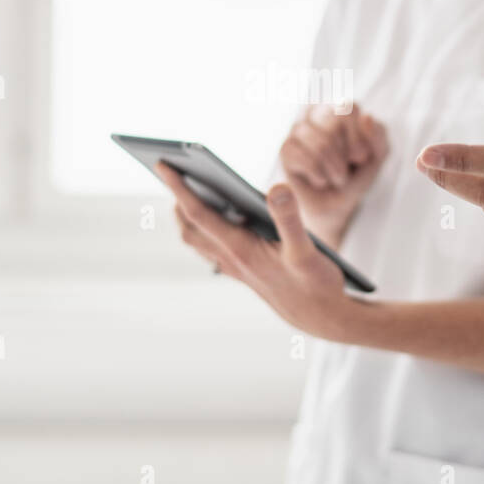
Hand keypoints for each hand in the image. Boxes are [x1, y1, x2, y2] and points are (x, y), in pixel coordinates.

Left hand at [155, 162, 361, 341]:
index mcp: (240, 249)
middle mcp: (232, 260)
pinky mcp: (246, 273)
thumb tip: (277, 187)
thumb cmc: (315, 284)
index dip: (179, 187)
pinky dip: (208, 230)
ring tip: (189, 191)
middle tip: (170, 172)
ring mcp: (237, 268)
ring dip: (188, 217)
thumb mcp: (306, 249)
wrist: (322, 319)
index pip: (198, 214)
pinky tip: (223, 217)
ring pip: (199, 241)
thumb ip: (290, 218)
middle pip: (189, 229)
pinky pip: (215, 249)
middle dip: (177, 200)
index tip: (161, 164)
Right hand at [277, 103, 388, 246]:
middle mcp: (315, 112)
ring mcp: (297, 129)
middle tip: (345, 170)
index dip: (357, 138)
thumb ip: (378, 136)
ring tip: (335, 178)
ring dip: (335, 170)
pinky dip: (320, 177)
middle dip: (346, 157)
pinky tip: (319, 180)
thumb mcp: (376, 157)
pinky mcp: (285, 149)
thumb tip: (366, 117)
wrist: (334, 206)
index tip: (359, 157)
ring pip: (322, 145)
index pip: (349, 108)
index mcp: (338, 107)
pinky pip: (308, 161)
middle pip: (334, 125)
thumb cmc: (354, 175)